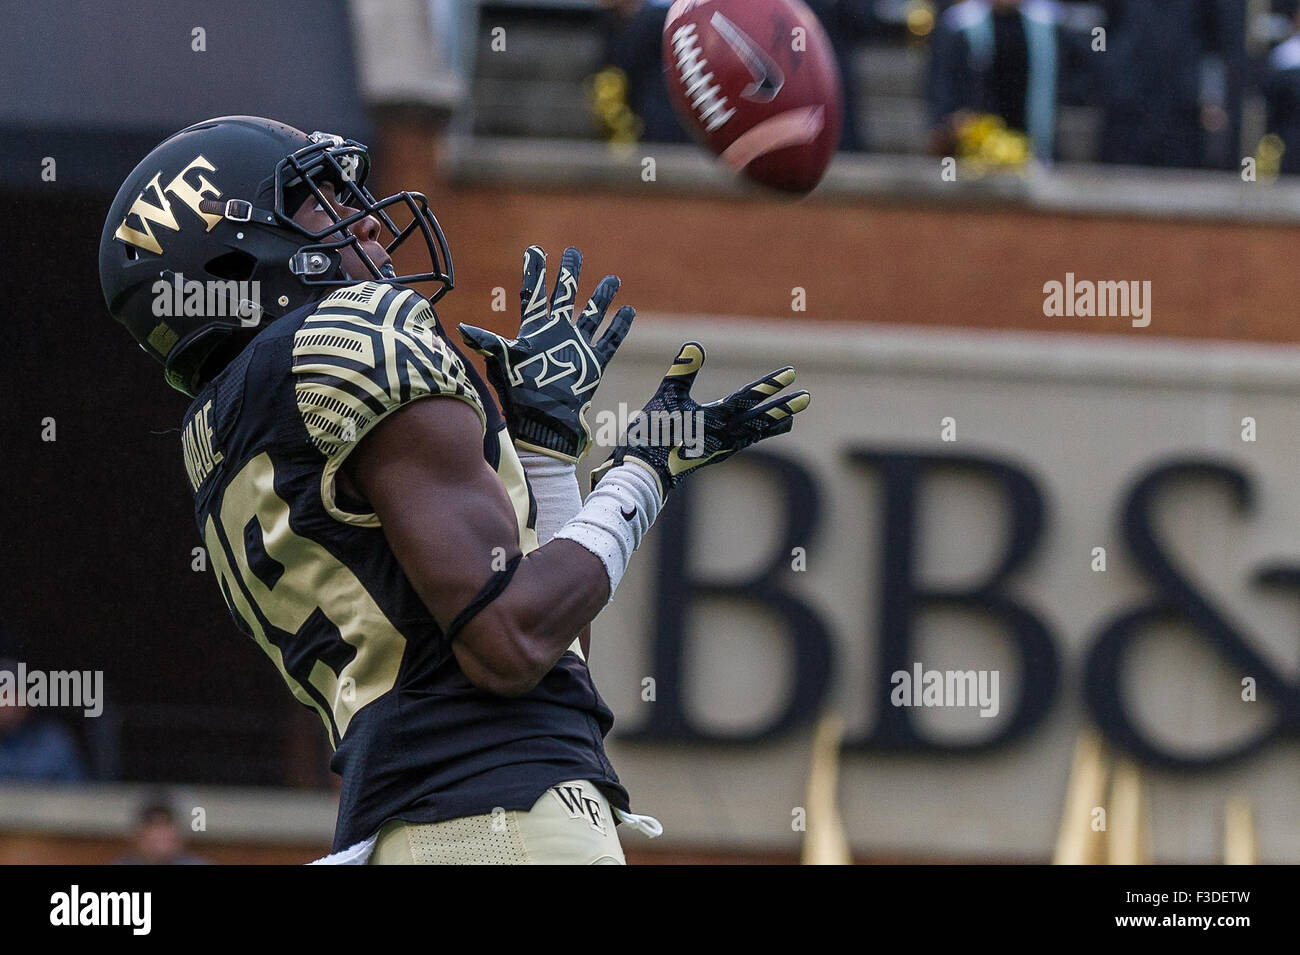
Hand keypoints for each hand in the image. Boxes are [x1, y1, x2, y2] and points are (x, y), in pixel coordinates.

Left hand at [459, 245, 634, 461]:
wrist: (543, 422)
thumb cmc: (520, 392)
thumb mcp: (502, 362)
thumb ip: (488, 343)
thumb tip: (462, 329)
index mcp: (534, 330)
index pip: (534, 294)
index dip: (534, 272)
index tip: (535, 250)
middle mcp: (556, 333)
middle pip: (565, 296)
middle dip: (569, 274)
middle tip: (573, 252)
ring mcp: (576, 346)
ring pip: (592, 314)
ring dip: (601, 297)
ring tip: (613, 279)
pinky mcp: (592, 363)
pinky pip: (609, 340)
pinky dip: (619, 326)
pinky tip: (628, 310)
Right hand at [591, 342, 809, 499]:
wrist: (644, 474)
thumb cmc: (651, 434)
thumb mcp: (664, 398)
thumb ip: (681, 371)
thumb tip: (696, 344)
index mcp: (713, 420)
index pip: (747, 398)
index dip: (769, 385)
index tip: (790, 374)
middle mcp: (723, 436)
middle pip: (760, 419)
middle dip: (783, 408)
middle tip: (806, 398)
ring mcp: (721, 448)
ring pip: (754, 433)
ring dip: (773, 423)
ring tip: (791, 418)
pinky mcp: (714, 455)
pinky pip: (743, 442)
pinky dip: (757, 434)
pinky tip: (758, 432)